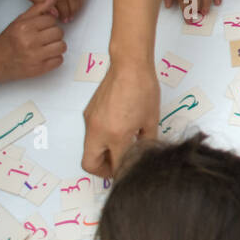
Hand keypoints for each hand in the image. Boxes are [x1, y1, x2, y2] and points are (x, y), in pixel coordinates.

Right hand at [0, 0, 65, 82]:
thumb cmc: (7, 41)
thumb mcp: (18, 22)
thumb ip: (37, 10)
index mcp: (24, 27)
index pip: (51, 20)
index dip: (49, 23)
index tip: (42, 28)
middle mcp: (30, 41)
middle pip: (59, 33)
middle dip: (54, 35)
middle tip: (44, 38)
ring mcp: (35, 56)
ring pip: (62, 46)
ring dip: (57, 47)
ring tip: (47, 47)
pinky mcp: (39, 69)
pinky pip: (59, 60)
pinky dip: (55, 59)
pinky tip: (45, 57)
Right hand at [81, 60, 160, 177]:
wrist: (129, 66)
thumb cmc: (142, 88)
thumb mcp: (150, 121)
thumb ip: (146, 142)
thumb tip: (144, 155)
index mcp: (116, 135)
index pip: (117, 165)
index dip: (124, 173)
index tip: (129, 174)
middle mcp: (99, 130)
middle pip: (90, 164)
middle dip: (103, 170)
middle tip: (118, 167)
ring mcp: (90, 122)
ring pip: (89, 149)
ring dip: (102, 154)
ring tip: (121, 148)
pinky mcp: (88, 113)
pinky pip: (91, 134)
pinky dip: (100, 140)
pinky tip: (117, 132)